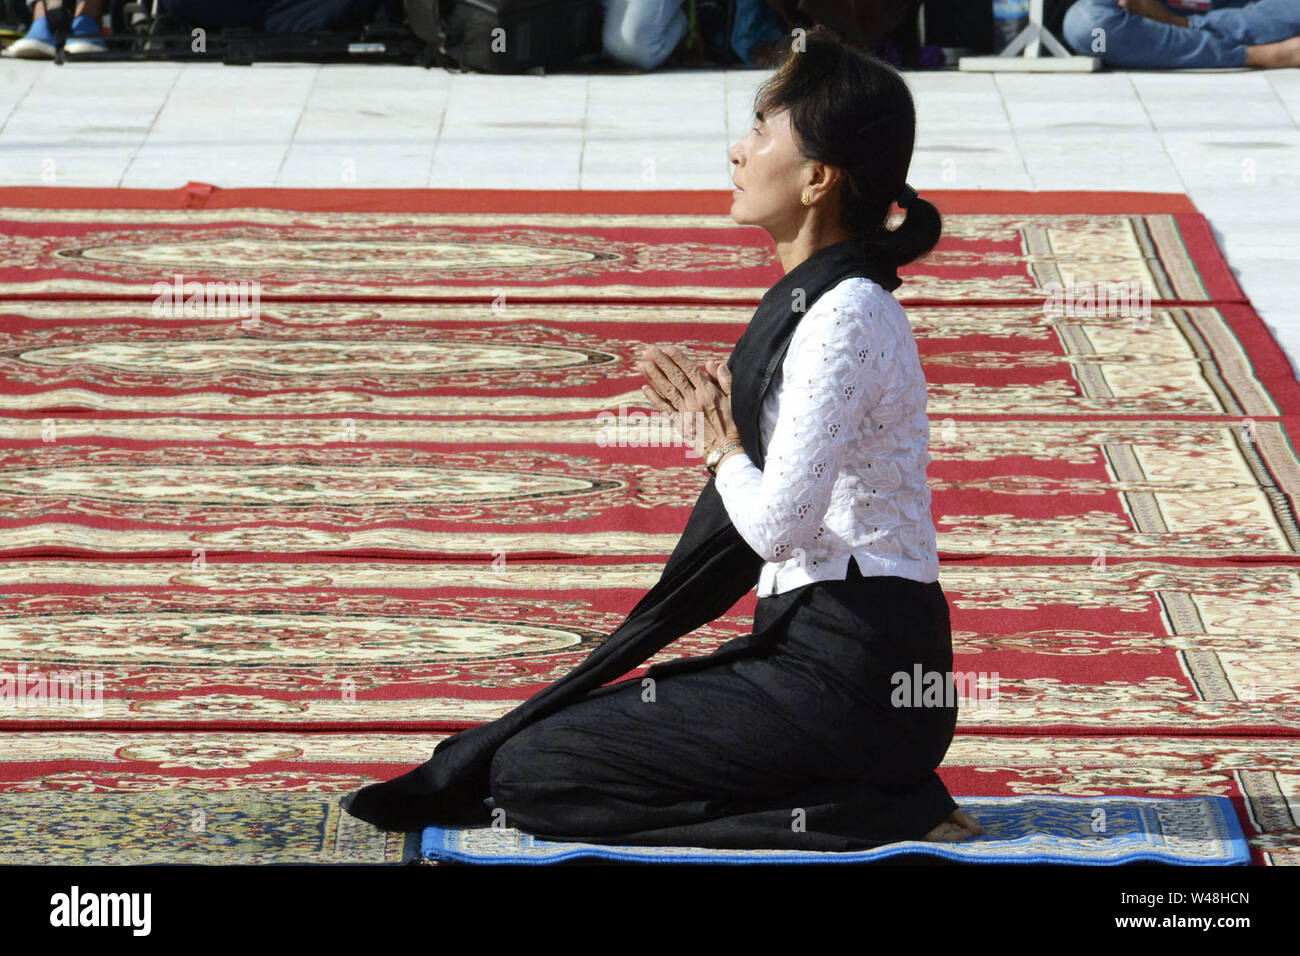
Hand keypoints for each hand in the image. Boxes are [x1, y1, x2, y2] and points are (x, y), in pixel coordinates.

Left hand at [636, 345, 740, 459]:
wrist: (726, 451)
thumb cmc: (733, 424)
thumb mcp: (734, 400)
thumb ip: (724, 380)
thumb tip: (712, 362)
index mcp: (708, 393)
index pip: (690, 370)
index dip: (677, 358)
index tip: (666, 348)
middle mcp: (695, 400)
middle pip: (675, 377)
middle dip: (661, 363)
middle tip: (648, 351)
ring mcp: (685, 412)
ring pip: (667, 391)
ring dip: (653, 377)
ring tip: (642, 365)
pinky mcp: (679, 424)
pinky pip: (664, 409)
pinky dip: (654, 398)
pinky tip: (644, 387)